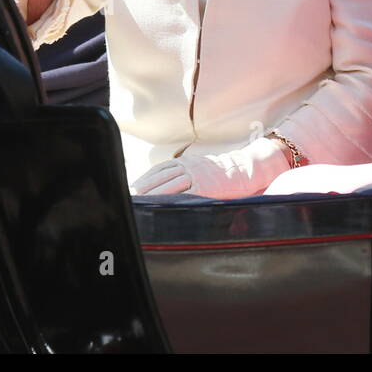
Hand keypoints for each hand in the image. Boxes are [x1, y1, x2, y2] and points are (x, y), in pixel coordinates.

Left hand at [130, 138, 288, 198]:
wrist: (244, 169)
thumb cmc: (219, 174)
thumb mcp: (198, 168)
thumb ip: (182, 175)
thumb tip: (163, 188)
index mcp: (183, 162)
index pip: (156, 171)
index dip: (141, 181)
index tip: (129, 191)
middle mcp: (187, 167)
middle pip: (157, 179)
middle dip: (141, 190)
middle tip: (126, 200)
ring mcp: (196, 176)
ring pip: (167, 186)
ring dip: (150, 196)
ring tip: (137, 206)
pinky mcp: (204, 187)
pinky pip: (183, 194)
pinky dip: (169, 201)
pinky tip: (159, 209)